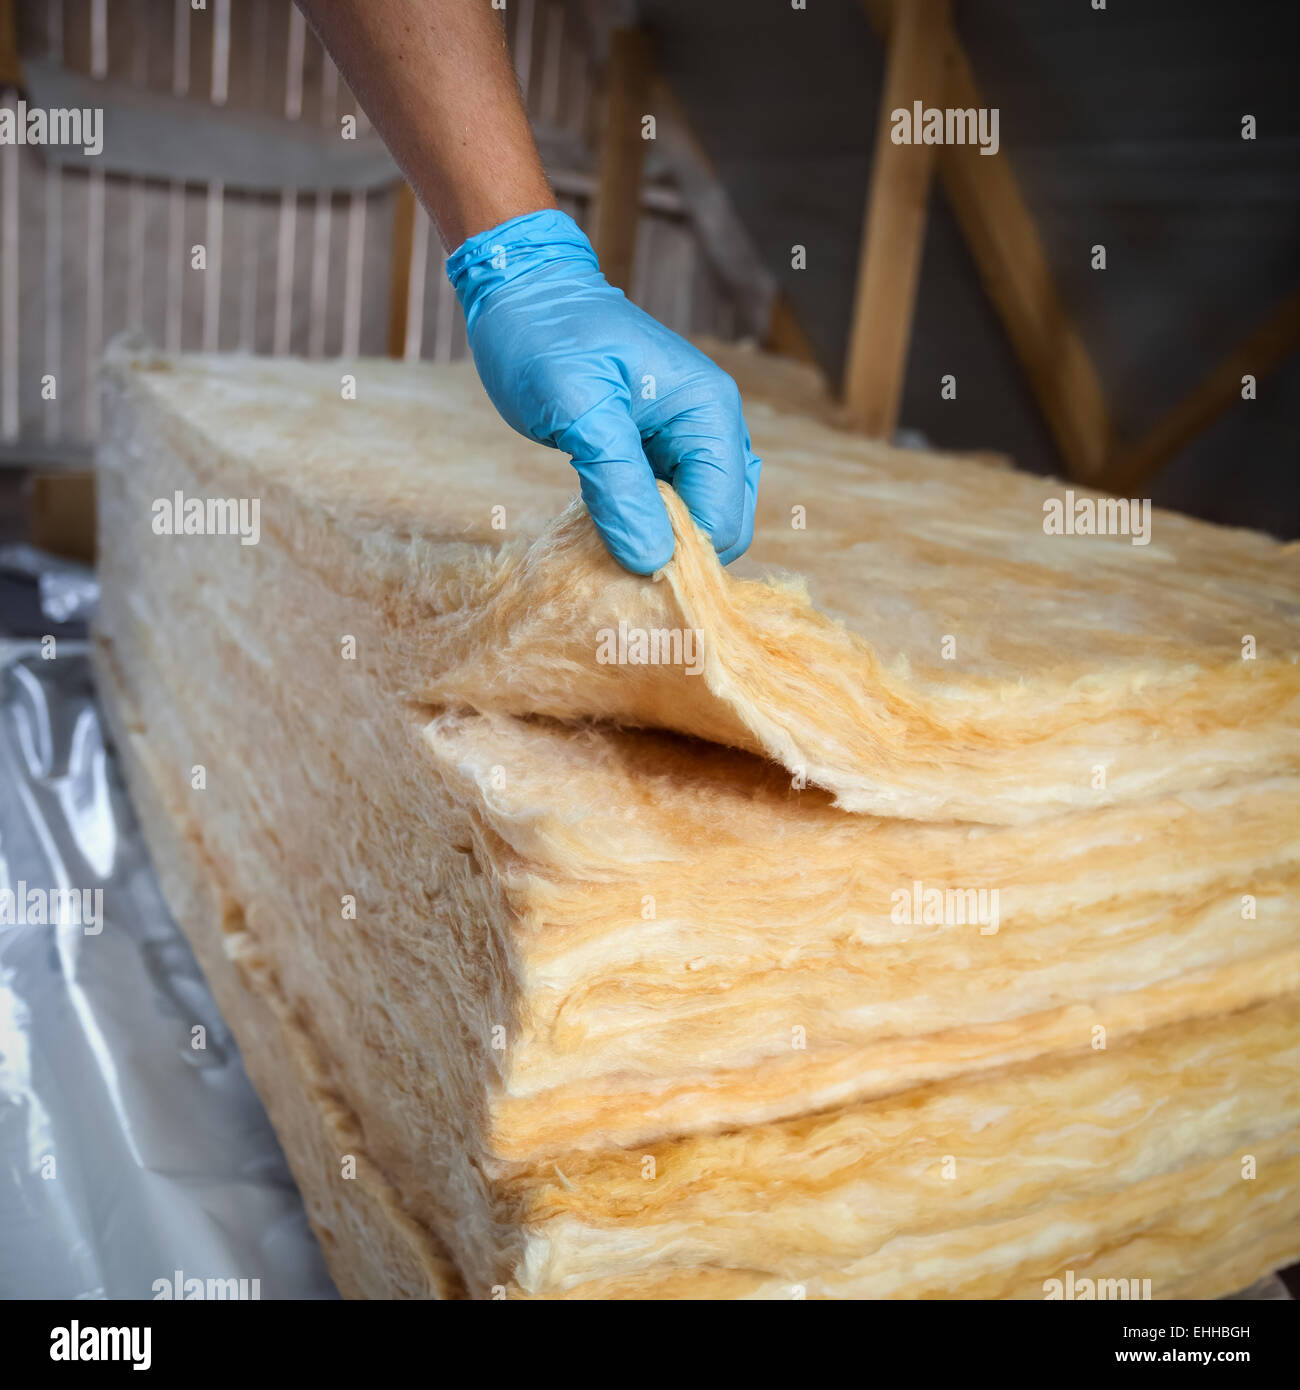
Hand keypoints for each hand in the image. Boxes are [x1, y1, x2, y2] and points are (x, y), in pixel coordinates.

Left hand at [447, 210, 761, 573]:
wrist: (520, 291)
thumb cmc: (544, 339)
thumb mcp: (579, 411)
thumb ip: (619, 486)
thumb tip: (653, 561)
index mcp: (710, 414)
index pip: (722, 518)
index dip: (678, 554)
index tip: (620, 563)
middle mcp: (715, 430)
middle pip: (721, 527)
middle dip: (673, 553)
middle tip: (609, 553)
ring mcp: (691, 443)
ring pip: (696, 524)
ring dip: (656, 544)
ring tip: (603, 536)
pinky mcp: (662, 453)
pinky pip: (669, 511)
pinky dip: (641, 527)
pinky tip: (601, 522)